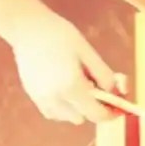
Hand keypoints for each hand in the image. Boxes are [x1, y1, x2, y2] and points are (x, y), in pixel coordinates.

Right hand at [6, 8, 115, 123]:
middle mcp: (55, 98)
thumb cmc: (60, 35)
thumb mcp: (88, 53)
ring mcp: (41, 99)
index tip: (119, 106)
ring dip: (78, 108)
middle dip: (93, 107)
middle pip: (83, 118)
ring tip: (78, 84)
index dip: (111, 113)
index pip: (97, 115)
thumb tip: (115, 93)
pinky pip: (54, 112)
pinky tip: (64, 87)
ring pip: (68, 117)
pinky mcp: (32, 95)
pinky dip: (63, 106)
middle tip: (97, 87)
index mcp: (71, 87)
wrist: (26, 27)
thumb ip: (104, 76)